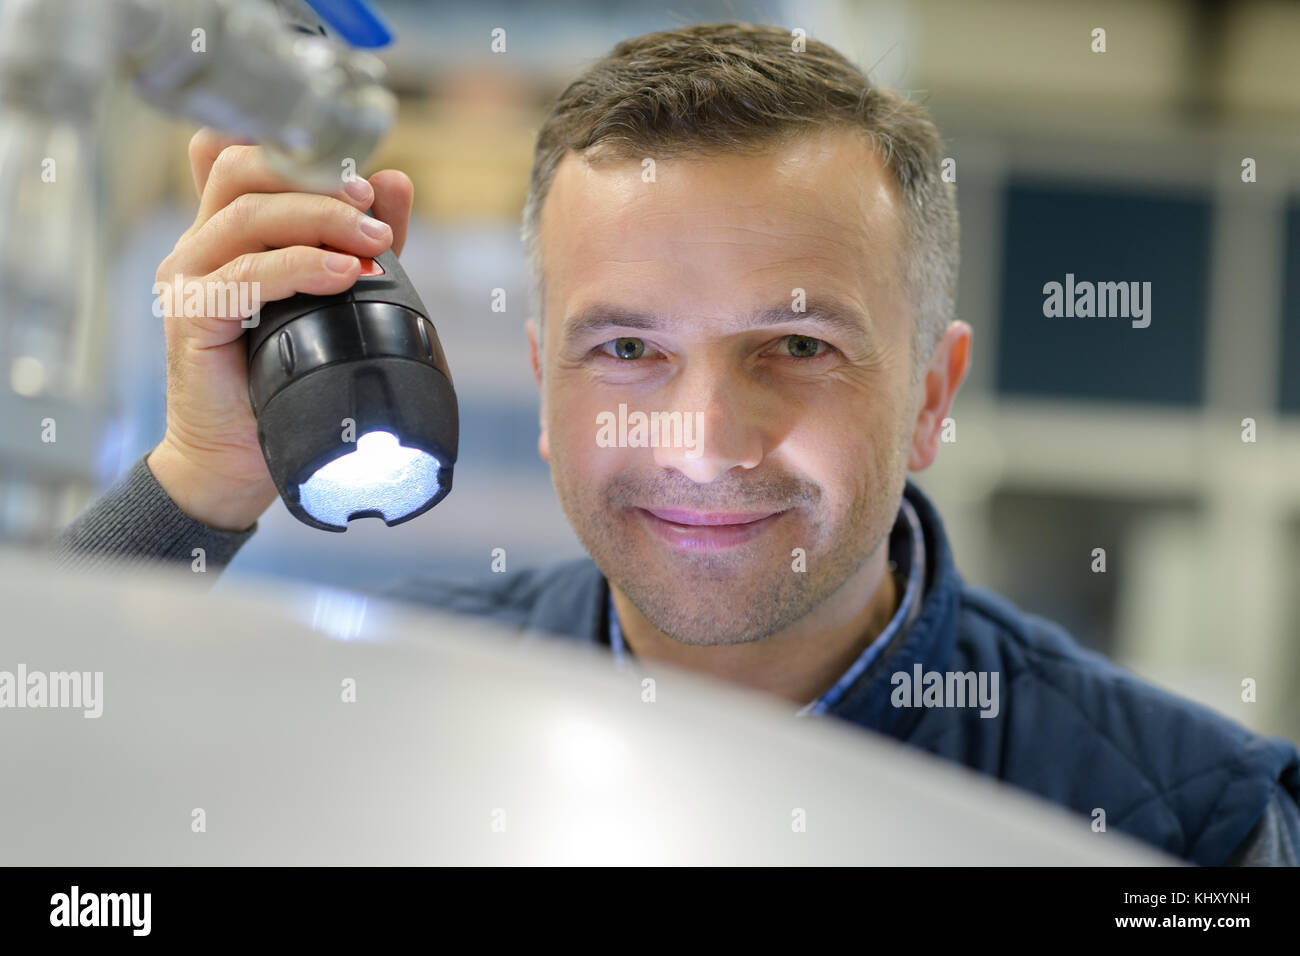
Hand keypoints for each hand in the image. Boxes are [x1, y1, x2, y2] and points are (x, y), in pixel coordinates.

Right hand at [146, 128, 413, 530]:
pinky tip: (342, 274)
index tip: (366, 182)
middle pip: (245, 173)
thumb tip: (395, 182)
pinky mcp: (191, 315)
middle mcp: (199, 244)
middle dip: (318, 183)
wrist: (237, 456)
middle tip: (374, 210)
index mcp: (226, 231)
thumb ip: (356, 239)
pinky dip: (300, 268)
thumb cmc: (280, 378)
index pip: (250, 159)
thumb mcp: (330, 295)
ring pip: (249, 217)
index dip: (304, 157)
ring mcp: (189, 276)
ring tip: (375, 245)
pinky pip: (245, 275)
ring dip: (321, 223)